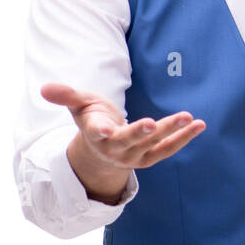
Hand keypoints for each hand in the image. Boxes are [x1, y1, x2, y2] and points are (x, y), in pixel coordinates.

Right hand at [42, 81, 205, 173]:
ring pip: (153, 144)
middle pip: (129, 140)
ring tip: (189, 118)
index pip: (96, 133)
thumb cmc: (93, 119)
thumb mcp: (79, 105)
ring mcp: (134, 155)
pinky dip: (184, 138)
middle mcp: (115, 148)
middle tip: (152, 124)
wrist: (104, 148)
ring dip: (171, 131)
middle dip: (140, 133)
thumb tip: (44, 88)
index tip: (104, 128)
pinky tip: (199, 125)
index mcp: (95, 135)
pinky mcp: (150, 157)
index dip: (100, 130)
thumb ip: (66, 96)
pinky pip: (169, 149)